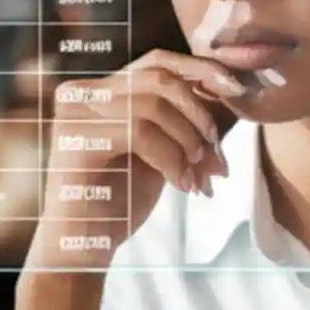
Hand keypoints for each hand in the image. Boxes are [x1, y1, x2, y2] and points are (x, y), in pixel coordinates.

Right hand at [26, 49, 244, 267]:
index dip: (199, 69)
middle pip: (158, 78)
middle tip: (213, 153)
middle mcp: (81, 92)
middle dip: (198, 114)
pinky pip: (139, 132)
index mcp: (99, 88)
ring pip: (152, 105)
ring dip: (187, 141)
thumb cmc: (119, 199)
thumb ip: (181, 119)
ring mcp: (74, 113)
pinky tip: (180, 184)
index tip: (235, 88)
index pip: (156, 61)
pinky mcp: (75, 139)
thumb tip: (230, 93)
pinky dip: (170, 158)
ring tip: (196, 173)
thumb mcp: (158, 150)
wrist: (81, 247)